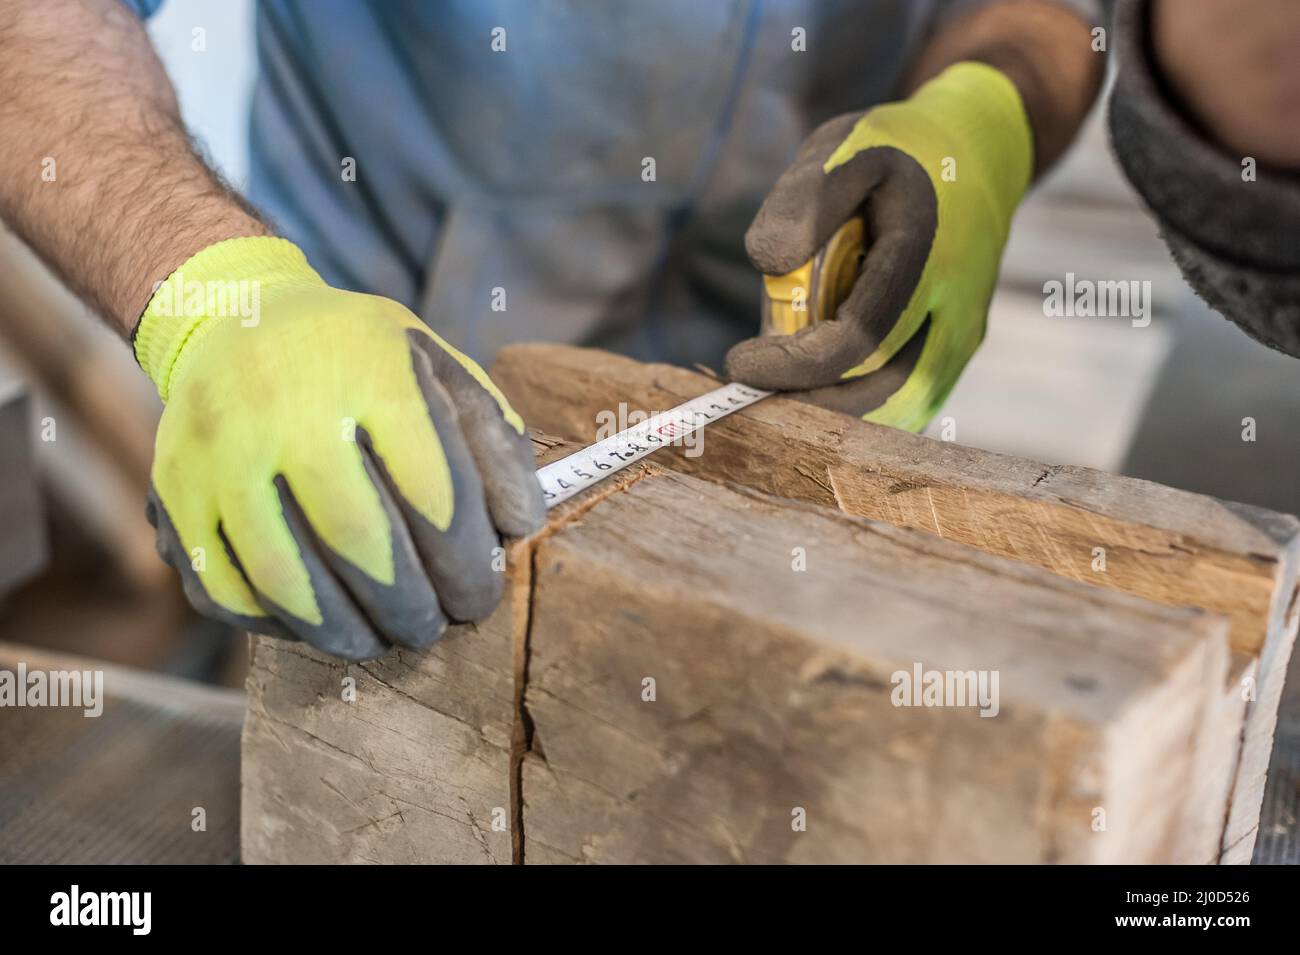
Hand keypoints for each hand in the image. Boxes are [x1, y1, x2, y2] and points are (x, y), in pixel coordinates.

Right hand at [136, 237, 543, 659]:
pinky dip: (278, 624)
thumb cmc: (357, 357)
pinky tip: (320, 623)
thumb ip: (491, 437)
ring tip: (384, 639)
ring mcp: (217, 455)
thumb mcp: (436, 364)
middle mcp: (284, 411)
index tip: (483, 594)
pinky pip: (225, 589)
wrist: (233, 319)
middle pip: (359, 542)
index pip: (433, 491)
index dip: (466, 561)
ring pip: (285, 579)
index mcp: (368, 374)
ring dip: (346, 631)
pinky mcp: (175, 495)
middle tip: (437, 629)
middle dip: (411, 606)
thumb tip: (521, 525)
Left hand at [726, 62, 1032, 431]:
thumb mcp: (846, 146)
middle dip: (811, 401)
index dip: (794, 364)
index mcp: (925, 253)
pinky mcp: (957, 352)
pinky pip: (911, 403)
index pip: (858, 337)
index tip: (741, 364)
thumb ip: (805, 198)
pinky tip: (818, 390)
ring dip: (836, 414)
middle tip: (755, 389)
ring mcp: (964, 335)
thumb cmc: (900, 151)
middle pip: (883, 390)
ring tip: (783, 390)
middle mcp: (956, 306)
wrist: (979, 156)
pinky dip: (861, 409)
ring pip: (901, 409)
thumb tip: (767, 262)